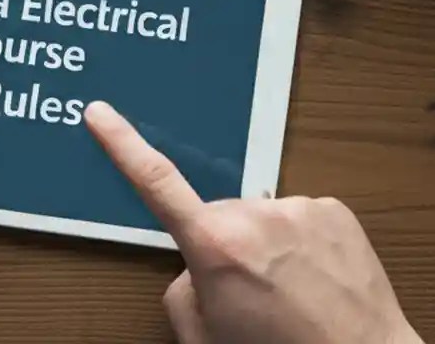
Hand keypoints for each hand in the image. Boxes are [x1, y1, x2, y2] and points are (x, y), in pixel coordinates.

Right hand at [85, 101, 421, 343]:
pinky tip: (313, 279)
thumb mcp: (201, 334)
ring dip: (265, 245)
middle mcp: (255, 215)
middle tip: (246, 293)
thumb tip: (195, 263)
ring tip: (288, 293)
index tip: (100, 113)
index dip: (122, 143)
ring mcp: (299, 208)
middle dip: (221, 245)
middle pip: (215, 215)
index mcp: (214, 245)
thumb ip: (181, 287)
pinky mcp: (333, 211)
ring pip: (259, 218)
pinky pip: (297, 219)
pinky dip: (300, 244)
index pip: (155, 181)